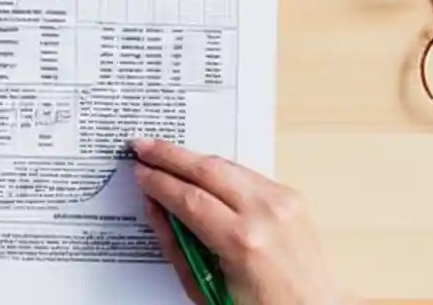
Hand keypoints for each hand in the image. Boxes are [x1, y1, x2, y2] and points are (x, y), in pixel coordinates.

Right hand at [134, 140, 356, 304]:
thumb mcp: (206, 286)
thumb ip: (176, 244)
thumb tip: (155, 207)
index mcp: (242, 242)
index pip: (189, 199)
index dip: (159, 182)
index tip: (140, 173)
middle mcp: (266, 214)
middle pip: (207, 169)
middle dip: (169, 155)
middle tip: (144, 146)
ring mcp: (283, 201)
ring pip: (227, 164)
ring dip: (192, 157)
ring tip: (165, 153)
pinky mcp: (291, 194)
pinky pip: (246, 173)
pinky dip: (219, 169)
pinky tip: (200, 168)